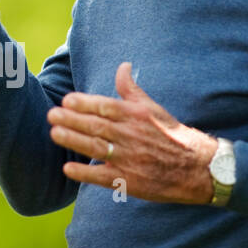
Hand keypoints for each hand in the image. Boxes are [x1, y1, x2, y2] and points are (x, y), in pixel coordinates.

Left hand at [46, 62, 218, 203]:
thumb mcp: (153, 108)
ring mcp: (129, 159)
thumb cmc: (172, 135)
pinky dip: (85, 173)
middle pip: (97, 126)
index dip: (85, 103)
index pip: (106, 106)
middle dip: (72, 120)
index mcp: (136, 116)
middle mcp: (132, 136)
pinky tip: (68, 169)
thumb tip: (122, 65)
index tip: (66, 99)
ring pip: (96, 148)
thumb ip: (131, 89)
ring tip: (55, 134)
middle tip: (51, 114)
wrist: (196, 168)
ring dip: (73, 140)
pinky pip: (103, 176)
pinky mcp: (129, 181)